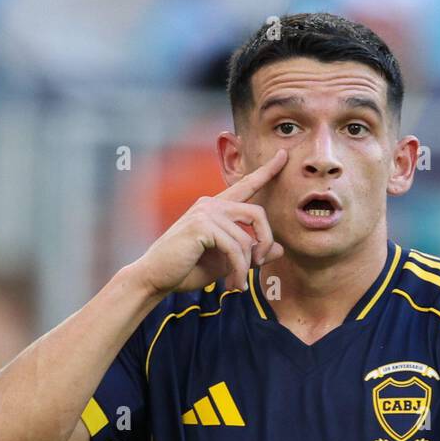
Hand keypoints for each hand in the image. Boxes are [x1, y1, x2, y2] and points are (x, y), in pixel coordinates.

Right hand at [137, 148, 286, 294]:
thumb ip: (251, 254)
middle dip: (265, 242)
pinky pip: (235, 248)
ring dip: (245, 267)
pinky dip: (238, 270)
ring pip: (246, 238)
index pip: (246, 186)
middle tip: (258, 266)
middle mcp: (211, 204)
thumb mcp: (226, 262)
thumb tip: (281, 250)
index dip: (266, 171)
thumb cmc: (187, 269)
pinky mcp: (201, 226)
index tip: (284, 156)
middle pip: (257, 214)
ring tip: (238, 284)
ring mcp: (205, 212)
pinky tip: (232, 284)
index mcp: (216, 208)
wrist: (156, 278)